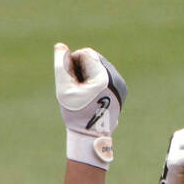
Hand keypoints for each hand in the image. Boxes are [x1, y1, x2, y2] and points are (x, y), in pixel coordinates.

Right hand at [54, 42, 126, 168]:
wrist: (91, 137)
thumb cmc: (75, 114)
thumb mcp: (63, 89)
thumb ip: (61, 66)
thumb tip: (61, 46)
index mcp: (104, 78)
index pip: (85, 54)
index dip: (73, 65)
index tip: (71, 82)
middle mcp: (116, 79)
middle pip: (94, 59)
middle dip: (82, 69)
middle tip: (77, 88)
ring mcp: (121, 85)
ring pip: (101, 67)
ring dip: (88, 75)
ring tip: (84, 93)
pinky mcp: (122, 90)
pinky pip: (107, 76)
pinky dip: (97, 81)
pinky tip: (92, 96)